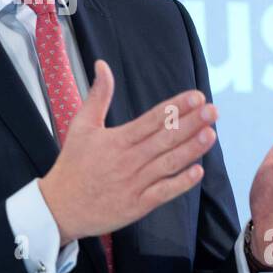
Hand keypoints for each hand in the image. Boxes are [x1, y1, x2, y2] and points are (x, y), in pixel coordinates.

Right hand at [38, 60, 217, 244]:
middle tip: (213, 111)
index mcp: (117, 139)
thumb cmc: (72, 165)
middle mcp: (127, 160)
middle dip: (191, 124)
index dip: (176, 107)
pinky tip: (198, 171)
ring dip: (191, 149)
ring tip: (211, 134)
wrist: (59, 207)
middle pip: (164, 139)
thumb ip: (98, 95)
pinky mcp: (137, 205)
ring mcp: (133, 184)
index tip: (196, 97)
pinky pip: (162, 193)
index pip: (152, 119)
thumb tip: (102, 65)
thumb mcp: (81, 125)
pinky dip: (180, 183)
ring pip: (167, 163)